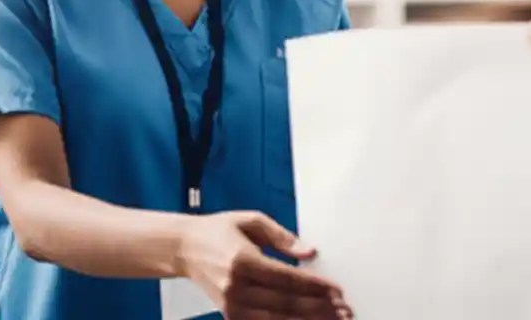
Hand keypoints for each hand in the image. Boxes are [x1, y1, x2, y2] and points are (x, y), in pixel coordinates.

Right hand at [177, 211, 351, 318]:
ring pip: (278, 318)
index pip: (288, 279)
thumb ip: (283, 237)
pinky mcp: (230, 316)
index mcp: (243, 260)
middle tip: (345, 311)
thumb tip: (310, 252)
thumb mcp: (252, 221)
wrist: (185, 249)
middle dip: (320, 308)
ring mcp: (232, 306)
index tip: (338, 291)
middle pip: (286, 303)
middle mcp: (236, 287)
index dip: (316, 287)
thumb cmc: (219, 231)